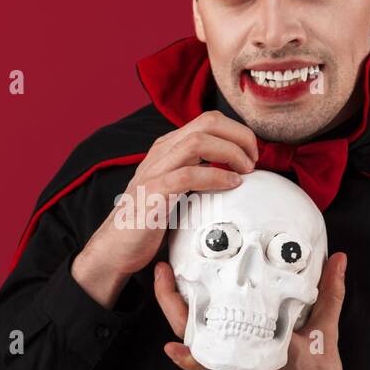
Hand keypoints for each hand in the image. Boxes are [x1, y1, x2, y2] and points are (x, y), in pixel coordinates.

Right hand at [72, 111, 258, 307]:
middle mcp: (161, 152)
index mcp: (168, 148)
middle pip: (207, 122)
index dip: (237, 131)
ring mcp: (155, 171)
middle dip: (239, 135)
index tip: (252, 154)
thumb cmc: (150, 221)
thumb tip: (237, 172)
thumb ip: (199, 174)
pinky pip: (189, 175)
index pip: (209, 120)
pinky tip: (232, 186)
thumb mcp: (177, 190)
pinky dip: (216, 177)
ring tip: (246, 171)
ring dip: (231, 152)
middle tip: (254, 160)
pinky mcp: (153, 193)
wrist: (115, 248)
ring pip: (199, 141)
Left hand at [154, 251, 359, 369]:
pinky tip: (176, 344)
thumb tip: (338, 261)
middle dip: (170, 298)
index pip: (213, 312)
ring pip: (195, 336)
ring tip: (172, 283)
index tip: (175, 269)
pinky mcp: (234, 369)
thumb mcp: (326, 335)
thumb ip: (330, 294)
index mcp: (251, 340)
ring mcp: (230, 363)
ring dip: (181, 313)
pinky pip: (207, 352)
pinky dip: (192, 345)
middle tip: (162, 271)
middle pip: (189, 325)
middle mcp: (233, 353)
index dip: (189, 292)